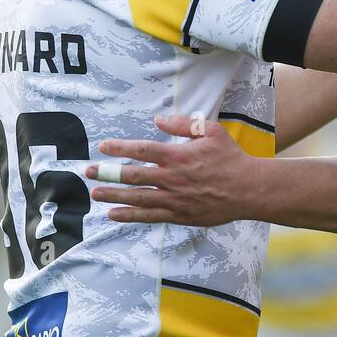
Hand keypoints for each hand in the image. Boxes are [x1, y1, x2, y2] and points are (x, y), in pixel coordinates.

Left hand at [86, 115, 261, 226]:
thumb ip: (183, 124)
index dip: (120, 147)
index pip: (142, 150)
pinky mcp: (178, 215)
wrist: (247, 189)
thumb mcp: (212, 131)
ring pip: (136, 198)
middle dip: (107, 173)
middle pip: (132, 175)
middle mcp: (171, 178)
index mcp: (178, 156)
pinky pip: (148, 216)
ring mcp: (173, 199)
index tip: (103, 146)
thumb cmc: (230, 158)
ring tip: (95, 193)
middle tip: (88, 171)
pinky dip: (129, 215)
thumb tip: (159, 119)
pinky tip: (113, 214)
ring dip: (113, 195)